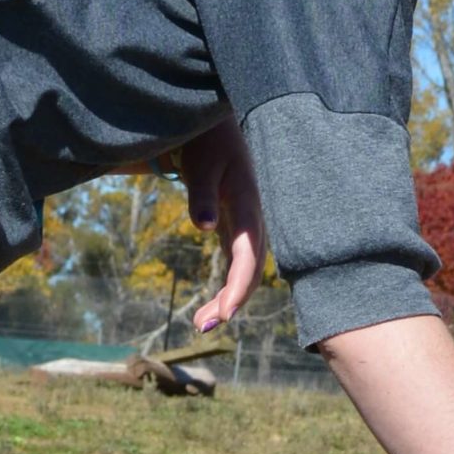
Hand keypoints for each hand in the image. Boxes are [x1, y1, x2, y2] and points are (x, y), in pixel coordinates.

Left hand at [179, 120, 267, 331]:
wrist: (216, 126)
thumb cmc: (207, 144)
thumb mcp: (201, 165)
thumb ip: (202, 195)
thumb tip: (205, 227)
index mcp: (248, 206)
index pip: (249, 255)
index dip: (239, 286)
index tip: (226, 314)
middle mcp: (252, 221)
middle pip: (250, 271)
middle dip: (231, 301)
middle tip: (203, 326)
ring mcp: (246, 226)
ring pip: (244, 272)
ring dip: (227, 300)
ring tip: (201, 324)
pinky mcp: (236, 229)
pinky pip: (236, 265)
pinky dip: (225, 287)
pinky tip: (211, 307)